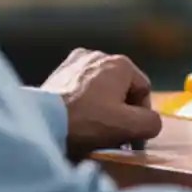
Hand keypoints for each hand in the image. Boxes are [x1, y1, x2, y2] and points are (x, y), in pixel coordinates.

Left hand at [41, 48, 163, 158]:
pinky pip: (81, 87)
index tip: (130, 136)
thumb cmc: (85, 122)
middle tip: (112, 134)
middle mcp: (99, 55)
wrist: (40, 122)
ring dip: (101, 106)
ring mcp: (76, 61)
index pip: (144, 91)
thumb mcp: (128, 127)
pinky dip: (83, 101)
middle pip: (122, 88)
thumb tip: (151, 123)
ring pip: (101, 87)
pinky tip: (76, 118)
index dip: (141, 116)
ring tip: (92, 128)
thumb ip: (151, 123)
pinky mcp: (58, 72)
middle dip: (120, 111)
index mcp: (120, 63)